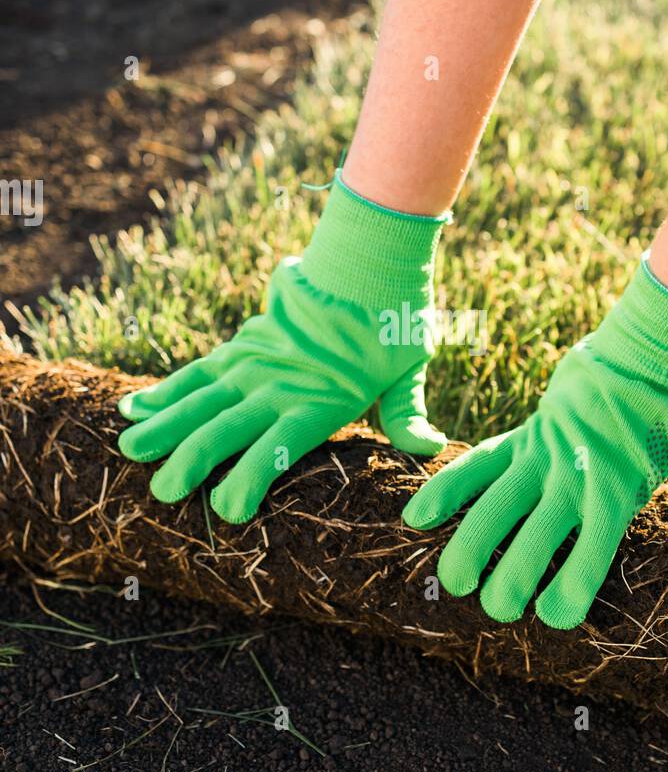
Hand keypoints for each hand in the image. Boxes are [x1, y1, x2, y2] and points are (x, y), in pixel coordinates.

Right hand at [118, 174, 447, 522]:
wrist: (368, 260)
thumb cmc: (394, 324)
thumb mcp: (410, 368)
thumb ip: (408, 413)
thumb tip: (431, 446)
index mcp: (321, 400)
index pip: (281, 445)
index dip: (252, 477)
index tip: (228, 511)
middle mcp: (280, 384)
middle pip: (229, 425)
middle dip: (193, 459)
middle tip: (160, 491)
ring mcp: (255, 363)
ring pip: (202, 399)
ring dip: (166, 424)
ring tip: (130, 450)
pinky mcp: (242, 346)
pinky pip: (197, 372)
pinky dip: (165, 390)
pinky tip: (133, 408)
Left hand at [403, 259, 667, 628]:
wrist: (652, 362)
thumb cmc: (609, 393)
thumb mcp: (564, 410)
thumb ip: (546, 442)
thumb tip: (526, 471)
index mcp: (530, 438)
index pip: (475, 466)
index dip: (443, 494)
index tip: (413, 519)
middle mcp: (546, 457)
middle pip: (497, 507)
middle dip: (471, 548)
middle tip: (455, 585)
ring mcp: (580, 475)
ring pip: (537, 531)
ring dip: (514, 575)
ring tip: (498, 610)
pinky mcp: (618, 492)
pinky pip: (594, 545)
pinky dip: (574, 582)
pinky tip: (558, 616)